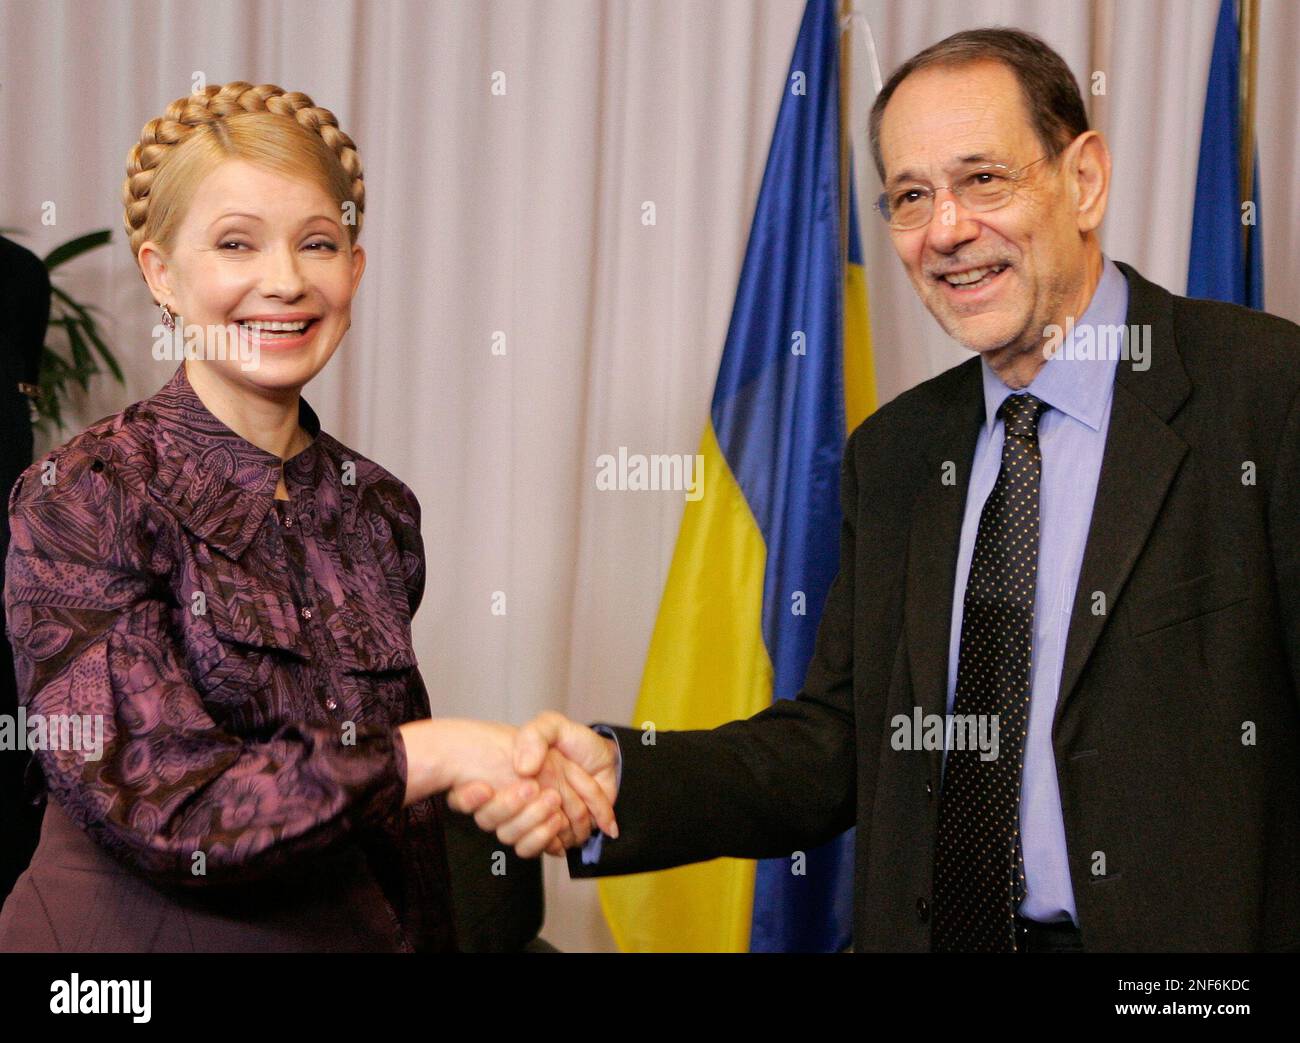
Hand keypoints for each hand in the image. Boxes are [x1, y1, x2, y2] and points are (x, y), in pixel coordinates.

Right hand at [449, 711, 619, 853]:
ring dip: (533, 824)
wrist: (607, 762)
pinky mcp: (549, 834)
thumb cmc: (575, 743)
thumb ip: (534, 736)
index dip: (467, 798)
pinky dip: (550, 839)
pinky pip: (538, 849)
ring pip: (513, 838)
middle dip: (513, 808)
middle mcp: (510, 800)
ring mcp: (529, 819)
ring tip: (555, 807)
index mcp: (502, 776)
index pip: (465, 796)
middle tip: (538, 790)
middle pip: (490, 820)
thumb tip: (522, 768)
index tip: (484, 788)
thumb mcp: (552, 726)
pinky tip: (561, 822)